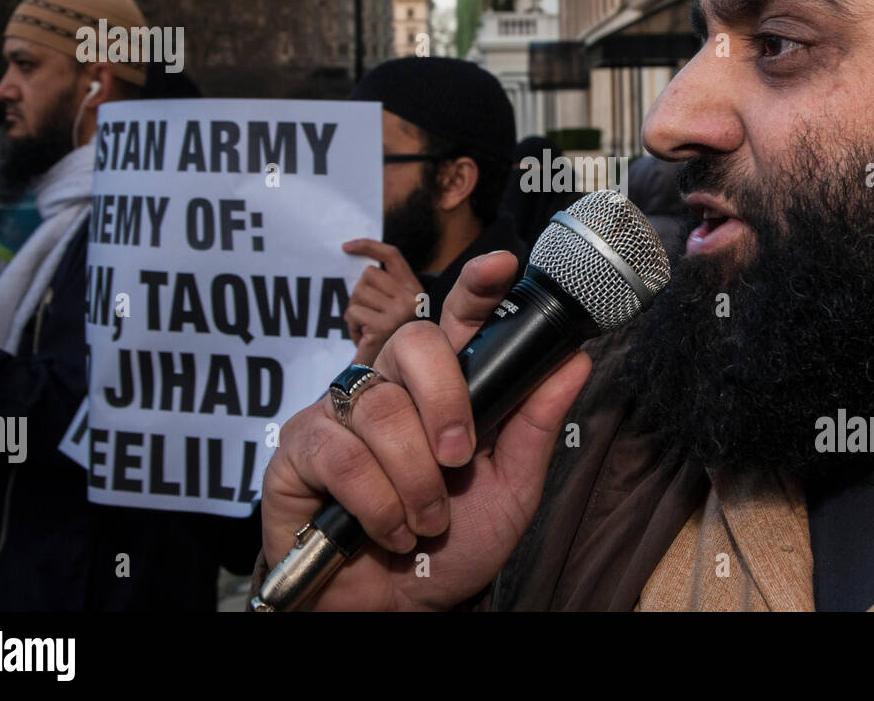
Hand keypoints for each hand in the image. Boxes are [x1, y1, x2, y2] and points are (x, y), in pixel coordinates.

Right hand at [261, 251, 592, 610]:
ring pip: (382, 407)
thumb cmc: (450, 544)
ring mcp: (341, 412)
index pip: (458, 320)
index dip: (477, 286)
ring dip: (415, 478)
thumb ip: (535, 427)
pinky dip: (376, 502)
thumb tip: (573, 362)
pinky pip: (341, 453)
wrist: (394, 609)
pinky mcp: (300, 448)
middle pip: (415, 342)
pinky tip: (386, 528)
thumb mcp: (511, 490)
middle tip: (459, 457)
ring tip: (425, 521)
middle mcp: (391, 386)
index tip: (502, 265)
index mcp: (444, 387)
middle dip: (446, 402)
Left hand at [342, 239, 424, 365]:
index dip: (368, 246)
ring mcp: (400, 311)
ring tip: (364, 330)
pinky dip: (351, 326)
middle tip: (364, 317)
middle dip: (358, 294)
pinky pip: (354, 312)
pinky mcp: (384, 325)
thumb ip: (381, 288)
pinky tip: (362, 339)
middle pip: (368, 274)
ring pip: (358, 293)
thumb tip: (360, 265)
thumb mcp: (390, 310)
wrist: (391, 380)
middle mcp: (412, 298)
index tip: (346, 247)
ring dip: (353, 313)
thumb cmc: (387, 343)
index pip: (391, 256)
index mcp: (414, 290)